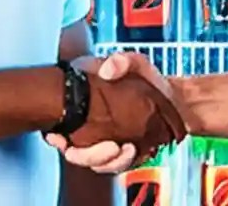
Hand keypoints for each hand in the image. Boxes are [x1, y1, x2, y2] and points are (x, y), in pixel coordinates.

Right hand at [46, 52, 179, 172]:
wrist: (171, 97)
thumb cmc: (146, 80)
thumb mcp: (136, 63)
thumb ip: (123, 61)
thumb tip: (107, 70)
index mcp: (84, 107)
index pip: (61, 128)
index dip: (56, 137)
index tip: (60, 138)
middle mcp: (90, 129)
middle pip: (77, 154)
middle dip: (89, 156)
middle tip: (111, 147)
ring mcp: (105, 143)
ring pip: (97, 164)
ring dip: (109, 162)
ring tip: (127, 148)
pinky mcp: (121, 154)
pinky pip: (116, 166)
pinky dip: (122, 163)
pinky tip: (132, 150)